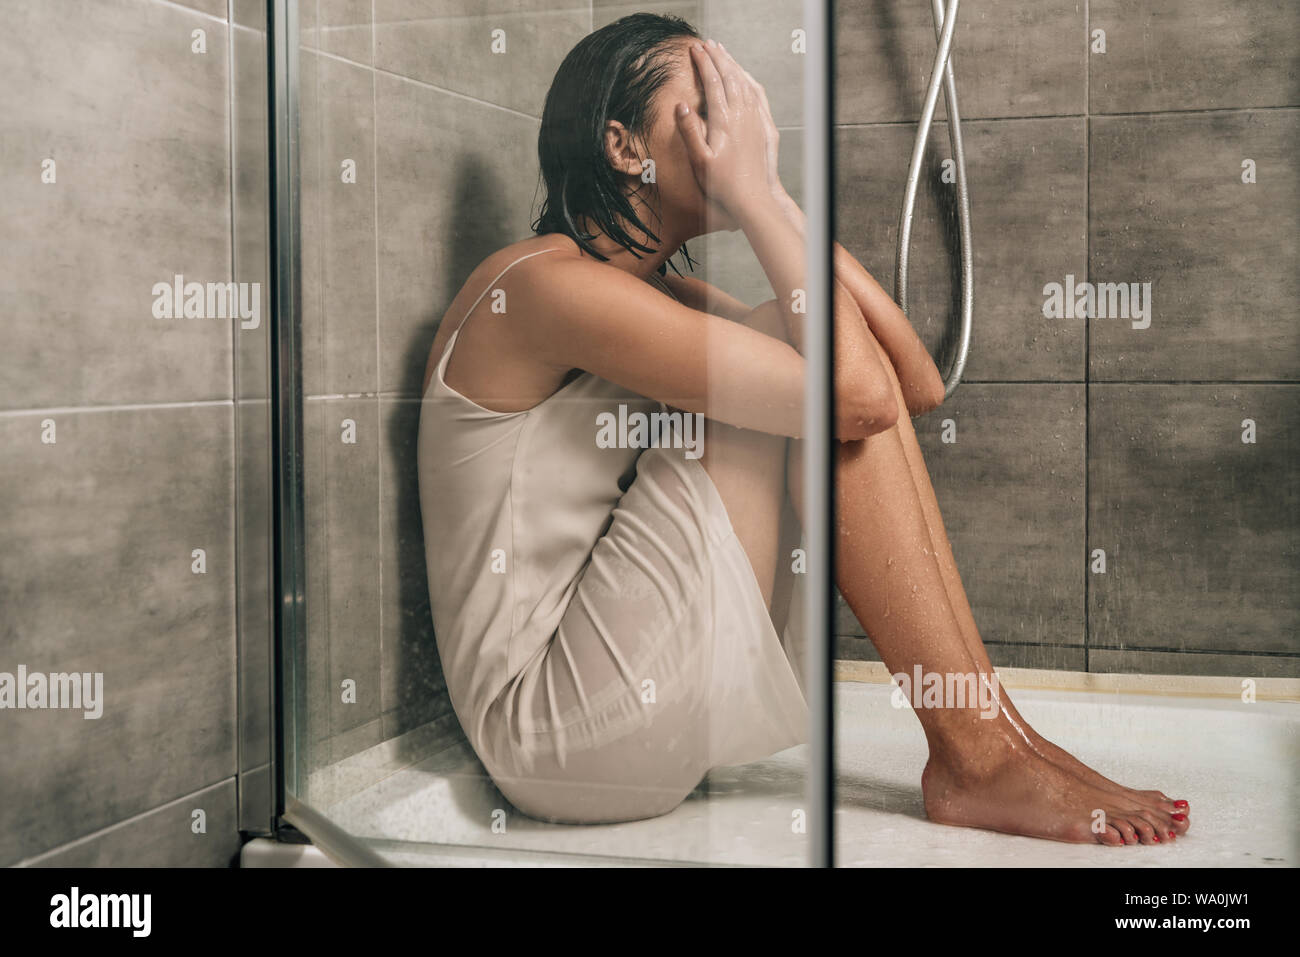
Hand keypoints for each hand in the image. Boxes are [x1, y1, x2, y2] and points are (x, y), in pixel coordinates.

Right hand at [675, 40, 783, 220]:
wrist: (752, 199)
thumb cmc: (722, 185)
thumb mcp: (699, 161)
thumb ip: (689, 131)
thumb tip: (681, 106)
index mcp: (724, 120)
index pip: (713, 82)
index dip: (703, 63)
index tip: (694, 49)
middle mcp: (742, 115)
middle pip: (730, 76)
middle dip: (718, 57)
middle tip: (706, 43)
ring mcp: (754, 119)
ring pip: (744, 82)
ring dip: (732, 64)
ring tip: (723, 53)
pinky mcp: (762, 127)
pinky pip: (756, 94)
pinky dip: (748, 80)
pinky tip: (744, 77)